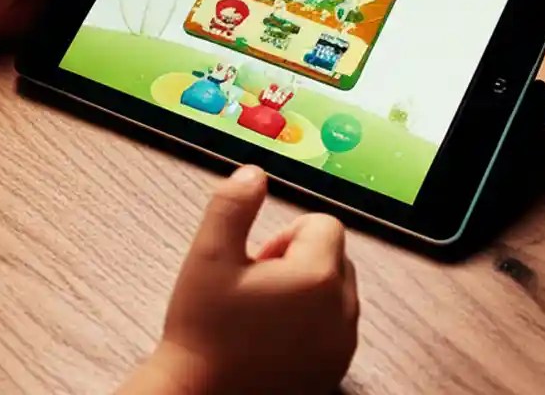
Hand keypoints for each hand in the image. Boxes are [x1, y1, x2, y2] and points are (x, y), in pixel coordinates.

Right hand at [123, 166, 359, 394]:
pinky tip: (272, 339)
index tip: (256, 261)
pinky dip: (313, 325)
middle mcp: (342, 311)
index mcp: (318, 276)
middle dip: (299, 260)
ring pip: (336, 292)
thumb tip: (253, 173)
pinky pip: (336, 328)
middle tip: (255, 286)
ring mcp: (342, 345)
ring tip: (262, 314)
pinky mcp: (336, 370)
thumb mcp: (207, 256)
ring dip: (307, 292)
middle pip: (334, 256)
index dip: (286, 235)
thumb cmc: (202, 332)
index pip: (324, 224)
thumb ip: (233, 205)